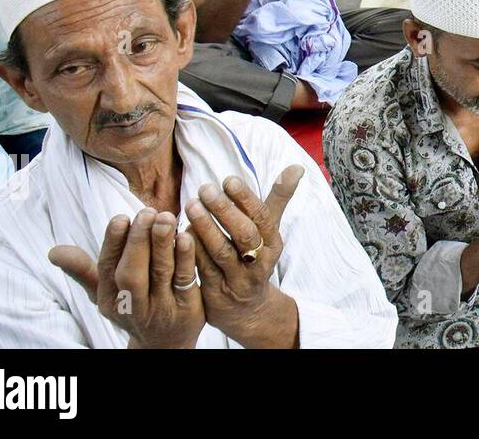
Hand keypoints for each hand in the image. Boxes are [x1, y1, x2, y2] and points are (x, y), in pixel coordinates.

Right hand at [49, 209, 203, 348]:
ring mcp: (161, 308)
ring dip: (163, 243)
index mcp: (109, 299)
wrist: (164, 344)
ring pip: (160, 273)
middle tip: (147, 212)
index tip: (120, 218)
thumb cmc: (132, 306)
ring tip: (166, 217)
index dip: (113, 243)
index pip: (107, 268)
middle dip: (138, 240)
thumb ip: (83, 270)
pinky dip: (185, 257)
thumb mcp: (104, 293)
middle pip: (131, 273)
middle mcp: (132, 306)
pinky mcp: (187, 308)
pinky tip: (186, 236)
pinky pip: (185, 280)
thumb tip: (52, 252)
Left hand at [185, 166, 303, 344]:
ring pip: (221, 252)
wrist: (248, 310)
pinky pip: (203, 269)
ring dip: (205, 227)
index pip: (262, 217)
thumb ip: (279, 199)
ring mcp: (238, 280)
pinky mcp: (216, 294)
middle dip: (224, 210)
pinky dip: (193, 250)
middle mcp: (259, 262)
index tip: (228, 180)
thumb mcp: (269, 232)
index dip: (245, 198)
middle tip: (205, 190)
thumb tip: (297, 166)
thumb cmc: (255, 258)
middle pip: (243, 235)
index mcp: (272, 243)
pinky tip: (181, 233)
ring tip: (191, 206)